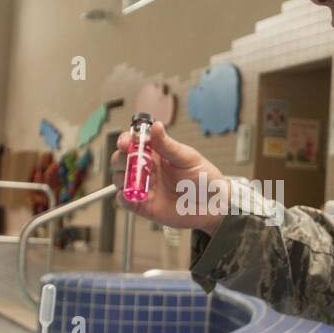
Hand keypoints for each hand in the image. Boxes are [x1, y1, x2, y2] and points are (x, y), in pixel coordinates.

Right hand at [110, 120, 227, 234]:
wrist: (213, 205)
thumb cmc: (205, 179)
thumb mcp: (188, 158)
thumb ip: (168, 145)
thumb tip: (156, 126)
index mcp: (157, 153)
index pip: (134, 143)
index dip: (126, 140)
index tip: (126, 142)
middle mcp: (147, 169)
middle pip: (121, 160)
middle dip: (120, 158)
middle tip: (131, 162)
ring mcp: (144, 187)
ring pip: (120, 179)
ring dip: (123, 178)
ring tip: (138, 181)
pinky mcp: (144, 205)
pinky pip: (126, 201)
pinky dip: (124, 198)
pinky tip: (132, 195)